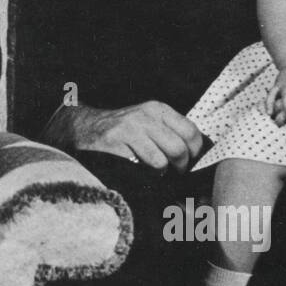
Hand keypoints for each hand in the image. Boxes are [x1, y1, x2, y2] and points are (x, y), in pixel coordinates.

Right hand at [43, 101, 202, 173]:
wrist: (85, 129)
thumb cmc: (123, 131)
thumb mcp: (149, 122)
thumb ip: (173, 133)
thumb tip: (200, 155)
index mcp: (158, 109)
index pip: (191, 132)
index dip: (195, 153)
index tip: (189, 162)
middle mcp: (145, 116)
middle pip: (179, 149)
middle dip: (179, 167)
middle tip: (172, 171)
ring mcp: (129, 129)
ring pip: (161, 161)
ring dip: (159, 172)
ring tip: (151, 170)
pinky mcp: (115, 143)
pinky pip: (139, 168)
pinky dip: (142, 175)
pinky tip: (135, 169)